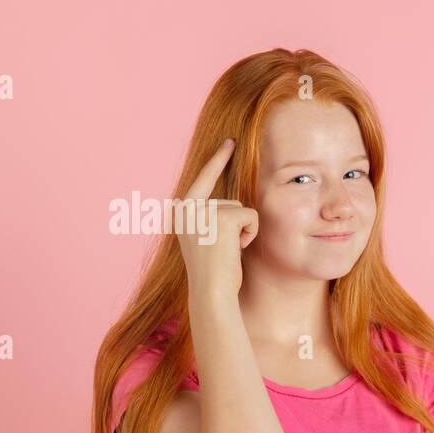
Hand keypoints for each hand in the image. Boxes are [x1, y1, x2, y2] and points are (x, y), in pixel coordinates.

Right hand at [174, 138, 257, 299]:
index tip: (231, 141)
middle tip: (224, 249)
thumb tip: (235, 203)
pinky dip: (251, 233)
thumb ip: (211, 218)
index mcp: (181, 211)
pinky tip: (237, 248)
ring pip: (243, 208)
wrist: (211, 291)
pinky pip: (251, 215)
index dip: (219, 159)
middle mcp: (187, 207)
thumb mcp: (206, 239)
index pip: (204, 178)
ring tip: (228, 250)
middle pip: (230, 201)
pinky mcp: (223, 217)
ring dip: (244, 231)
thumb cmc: (213, 273)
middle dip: (237, 225)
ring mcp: (204, 210)